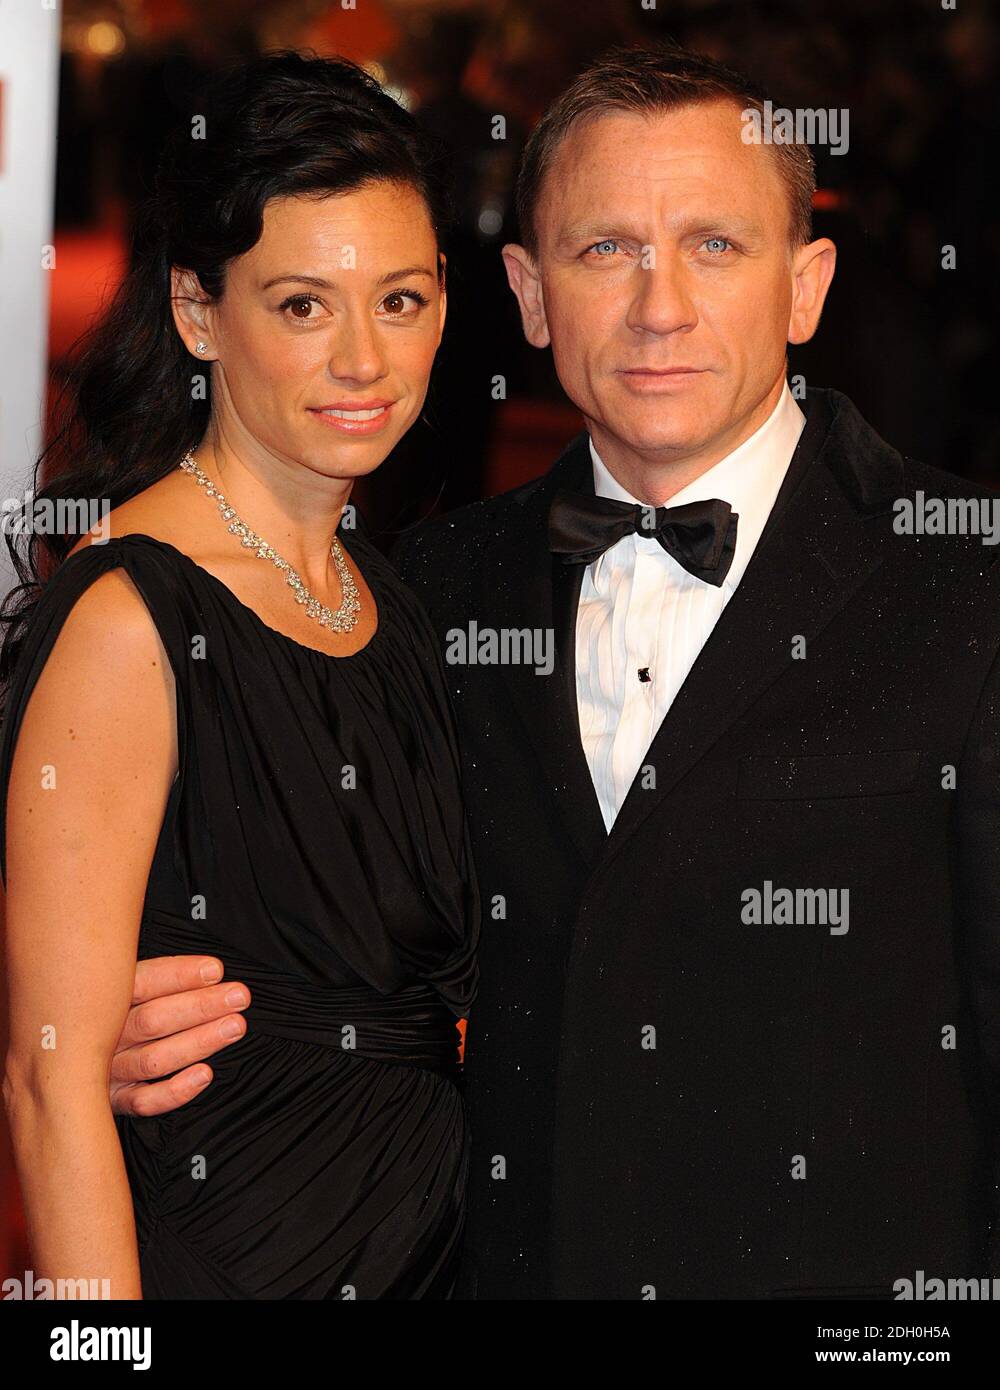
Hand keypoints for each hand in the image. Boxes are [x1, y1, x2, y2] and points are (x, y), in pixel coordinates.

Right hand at [110, 955, 250, 1116]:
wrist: (58, 1057)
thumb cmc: (110, 1010)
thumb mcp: (118, 983)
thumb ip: (151, 974)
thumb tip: (204, 963)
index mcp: (104, 999)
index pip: (141, 983)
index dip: (179, 976)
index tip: (215, 970)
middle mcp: (102, 1034)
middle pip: (152, 1020)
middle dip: (200, 1006)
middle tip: (239, 997)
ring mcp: (107, 1070)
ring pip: (153, 1059)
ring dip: (198, 1042)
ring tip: (234, 1027)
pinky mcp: (113, 1101)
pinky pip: (143, 1101)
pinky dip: (175, 1090)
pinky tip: (204, 1074)